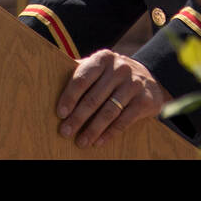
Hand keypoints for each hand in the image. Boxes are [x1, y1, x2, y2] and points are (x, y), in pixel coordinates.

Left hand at [56, 49, 170, 147]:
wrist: (150, 80)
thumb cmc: (113, 76)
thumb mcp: (100, 68)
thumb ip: (80, 71)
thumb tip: (50, 79)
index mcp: (104, 58)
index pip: (83, 78)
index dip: (70, 96)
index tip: (61, 113)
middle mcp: (120, 68)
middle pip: (94, 97)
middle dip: (78, 117)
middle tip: (65, 132)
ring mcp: (134, 84)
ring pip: (109, 111)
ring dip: (93, 129)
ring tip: (81, 142)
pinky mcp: (145, 100)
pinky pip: (124, 120)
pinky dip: (109, 133)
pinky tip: (98, 142)